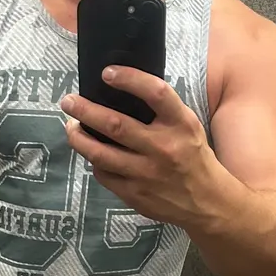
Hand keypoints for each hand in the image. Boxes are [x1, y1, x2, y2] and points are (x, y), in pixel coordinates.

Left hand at [61, 66, 215, 225]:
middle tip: (68, 101)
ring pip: (100, 154)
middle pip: (116, 125)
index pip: (156, 93)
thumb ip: (162, 111)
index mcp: (181, 125)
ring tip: (70, 127)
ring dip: (78, 138)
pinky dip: (94, 161)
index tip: (107, 73)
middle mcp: (163, 148)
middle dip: (85, 111)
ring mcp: (147, 174)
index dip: (130, 79)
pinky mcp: (135, 194)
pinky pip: (104, 174)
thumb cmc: (192, 156)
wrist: (207, 203)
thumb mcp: (188, 127)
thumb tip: (121, 90)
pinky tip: (91, 153)